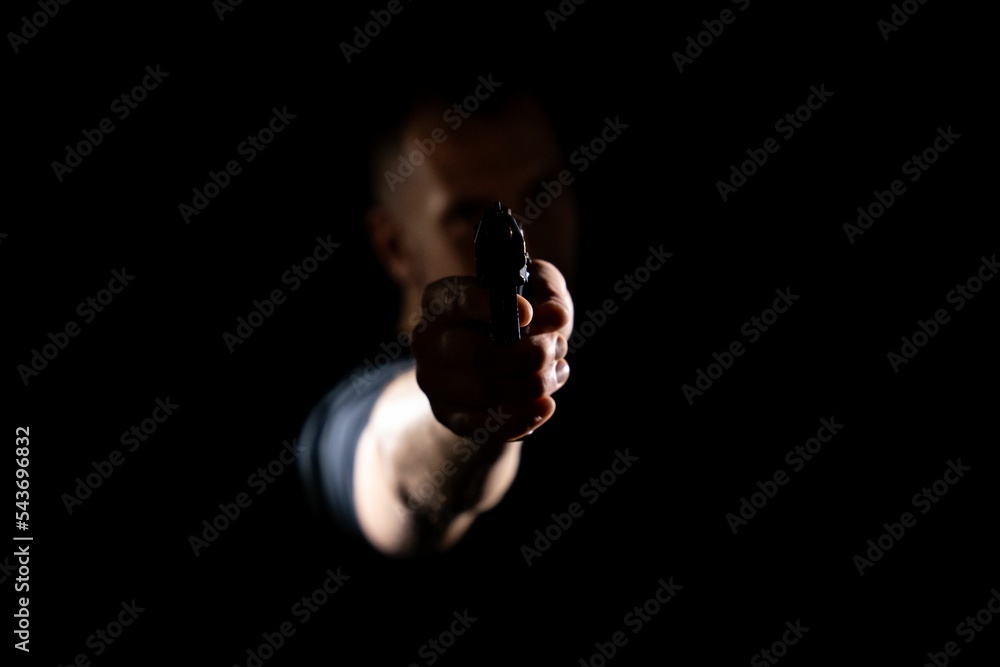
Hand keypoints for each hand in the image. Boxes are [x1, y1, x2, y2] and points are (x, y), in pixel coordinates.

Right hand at [411, 259, 572, 441]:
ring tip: (558, 371)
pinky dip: (520, 419)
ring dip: (534, 384)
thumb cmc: (521, 313)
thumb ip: (550, 297)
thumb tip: (553, 318)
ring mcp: (434, 382)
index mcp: (441, 301)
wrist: (505, 356)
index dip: (490, 307)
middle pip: (476, 355)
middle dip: (529, 355)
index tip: (528, 313)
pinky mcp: (448, 415)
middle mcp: (428, 341)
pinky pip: (482, 426)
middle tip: (557, 347)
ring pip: (485, 391)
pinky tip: (546, 405)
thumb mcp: (539, 289)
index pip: (457, 302)